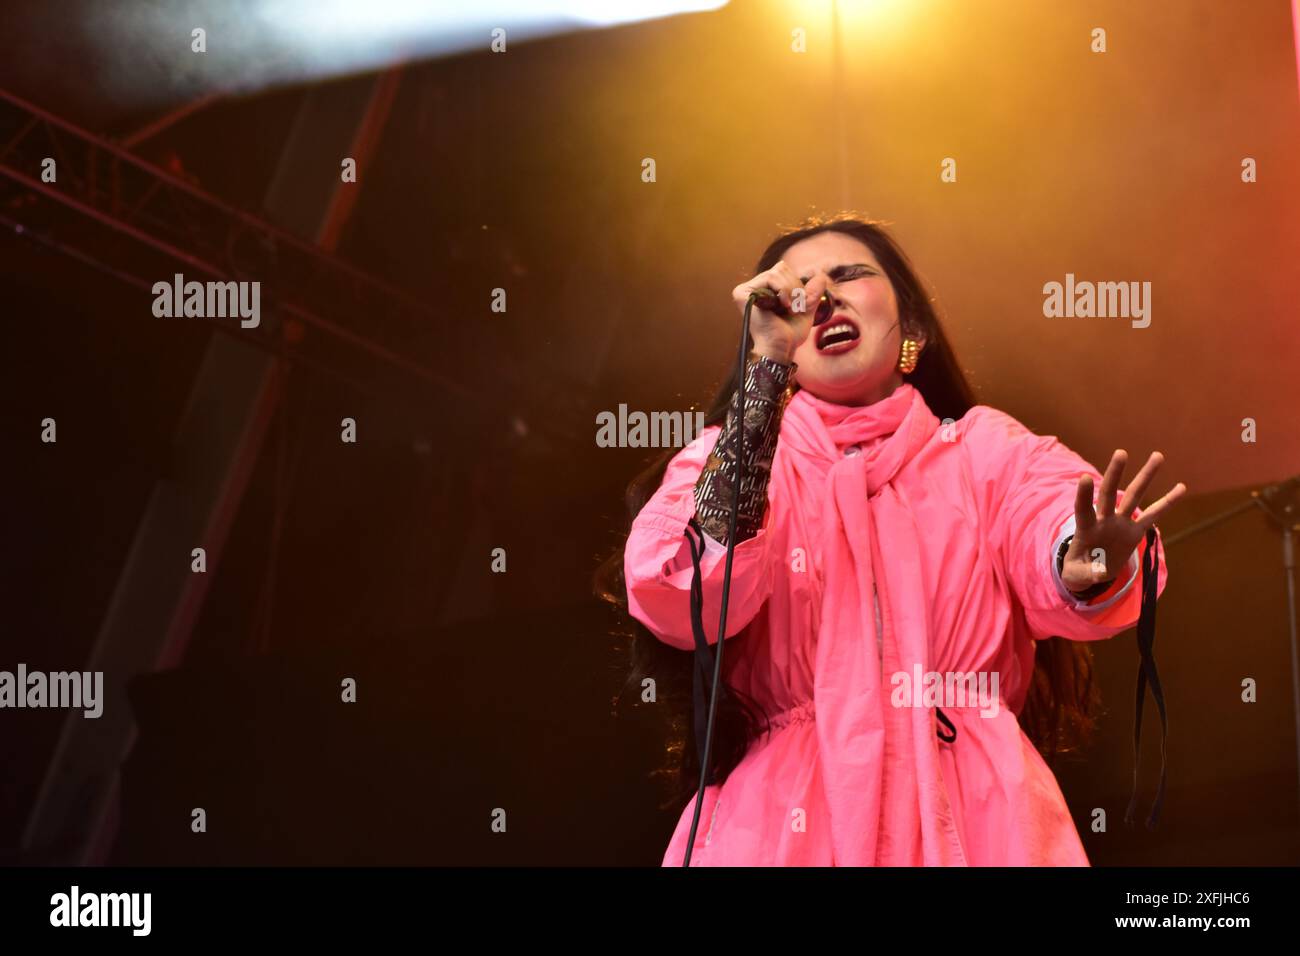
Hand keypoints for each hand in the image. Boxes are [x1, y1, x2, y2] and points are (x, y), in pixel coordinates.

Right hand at [731, 260, 829, 363]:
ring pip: (777, 272)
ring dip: (791, 290)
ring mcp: (746, 291)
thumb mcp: (805, 310)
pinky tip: (783, 305)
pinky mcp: (742, 294)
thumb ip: (812, 293)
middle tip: (794, 308)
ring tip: (790, 309)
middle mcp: (753, 288)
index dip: (796, 284)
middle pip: (780, 268)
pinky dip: (784, 290)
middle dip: (795, 287)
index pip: (783, 271)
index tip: (798, 305)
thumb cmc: (789, 334)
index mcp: (764, 290)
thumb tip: (821, 277)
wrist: (781, 348)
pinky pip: (770, 277)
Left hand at [1060, 450, 1186, 594]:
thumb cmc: (1079, 571)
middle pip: (1109, 493)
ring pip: (1134, 496)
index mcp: (1086, 529)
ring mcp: (1120, 523)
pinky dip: (1168, 502)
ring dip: (1145, 477)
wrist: (1091, 571)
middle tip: (1121, 452)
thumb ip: (1086, 574)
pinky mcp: (1135, 531)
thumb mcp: (1076, 576)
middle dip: (1114, 474)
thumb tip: (1099, 574)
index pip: (1083, 509)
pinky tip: (1181, 487)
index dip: (1084, 495)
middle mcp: (1104, 520)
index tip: (1086, 477)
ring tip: (1157, 455)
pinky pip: (1154, 515)